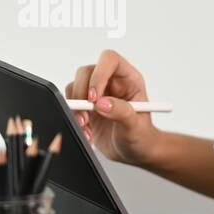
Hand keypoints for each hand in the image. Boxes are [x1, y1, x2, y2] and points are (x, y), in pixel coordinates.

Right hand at [65, 49, 164, 166]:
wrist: (134, 152)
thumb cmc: (142, 136)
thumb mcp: (135, 126)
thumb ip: (121, 112)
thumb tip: (102, 103)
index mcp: (128, 79)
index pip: (110, 60)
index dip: (99, 74)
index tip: (94, 97)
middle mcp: (111, 82)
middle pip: (87, 72)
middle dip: (82, 93)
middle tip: (86, 115)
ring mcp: (97, 93)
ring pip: (75, 86)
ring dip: (76, 107)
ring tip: (86, 126)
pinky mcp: (86, 106)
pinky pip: (72, 104)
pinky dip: (74, 117)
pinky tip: (86, 131)